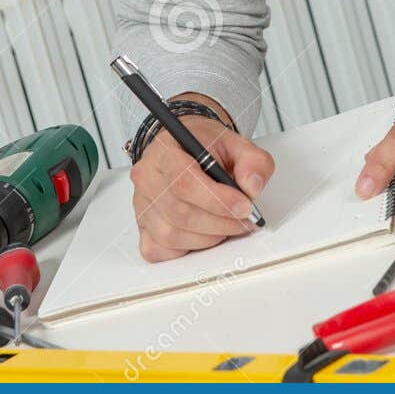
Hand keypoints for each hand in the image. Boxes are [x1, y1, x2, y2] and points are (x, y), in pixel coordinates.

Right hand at [130, 97, 274, 262]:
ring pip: (171, 235)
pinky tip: (204, 234)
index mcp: (166, 150)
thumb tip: (251, 187)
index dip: (218, 200)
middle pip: (180, 212)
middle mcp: (147, 177)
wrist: (186, 148)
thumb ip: (253, 162)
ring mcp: (141, 204)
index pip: (185, 181)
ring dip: (208, 238)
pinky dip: (187, 249)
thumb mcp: (237, 144)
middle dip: (220, 222)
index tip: (244, 206)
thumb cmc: (205, 146)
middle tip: (244, 220)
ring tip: (227, 225)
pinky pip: (160, 250)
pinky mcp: (143, 226)